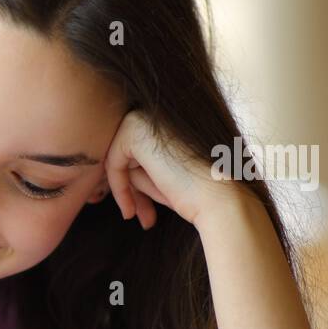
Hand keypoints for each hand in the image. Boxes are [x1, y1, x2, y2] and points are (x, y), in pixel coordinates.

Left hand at [101, 110, 248, 230]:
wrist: (218, 198)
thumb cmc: (194, 192)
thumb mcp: (160, 178)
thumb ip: (137, 168)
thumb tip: (109, 174)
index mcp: (165, 123)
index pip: (134, 154)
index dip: (134, 185)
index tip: (140, 211)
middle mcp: (155, 114)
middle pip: (123, 155)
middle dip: (129, 188)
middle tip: (138, 215)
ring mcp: (146, 116)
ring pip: (117, 159)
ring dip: (125, 191)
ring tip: (139, 215)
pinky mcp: (135, 128)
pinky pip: (112, 161)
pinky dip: (118, 188)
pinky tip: (130, 210)